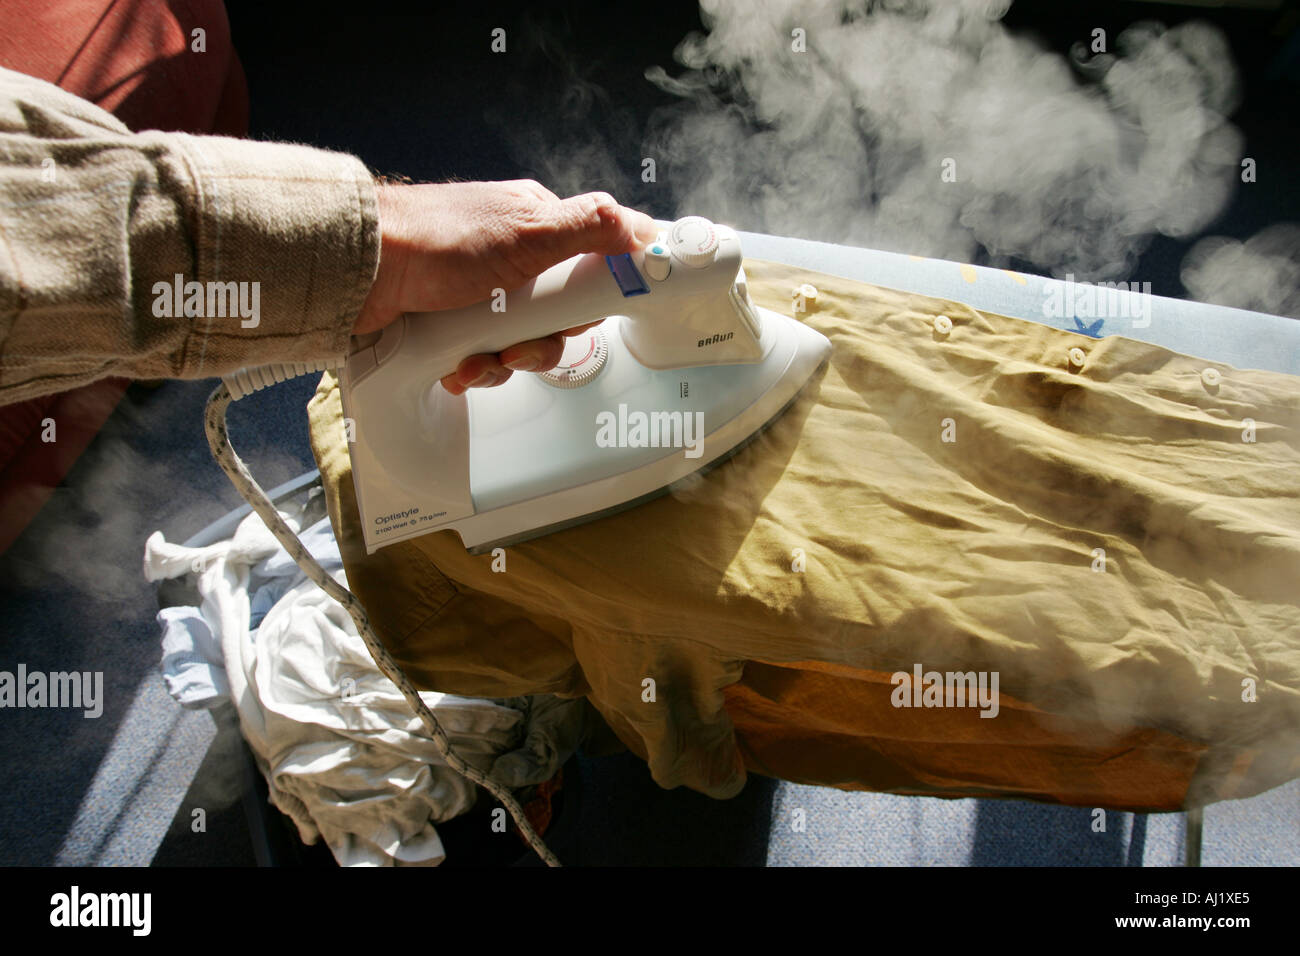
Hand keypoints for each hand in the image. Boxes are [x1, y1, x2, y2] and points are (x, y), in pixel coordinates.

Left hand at [354, 179, 657, 394]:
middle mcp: (511, 261)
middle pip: (557, 316)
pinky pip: (483, 359)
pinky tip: (457, 365)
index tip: (587, 316)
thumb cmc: (438, 239)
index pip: (590, 267)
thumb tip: (639, 228)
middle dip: (543, 340)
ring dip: (505, 362)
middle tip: (523, 344)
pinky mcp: (452, 325)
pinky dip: (473, 368)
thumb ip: (588, 227)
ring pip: (521, 343)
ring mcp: (480, 295)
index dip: (592, 297)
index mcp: (536, 228)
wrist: (361, 270)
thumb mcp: (528, 229)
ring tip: (482, 358)